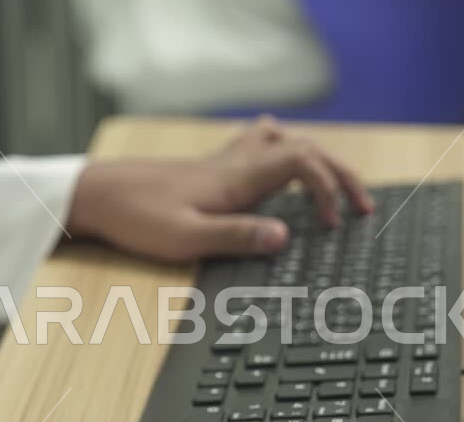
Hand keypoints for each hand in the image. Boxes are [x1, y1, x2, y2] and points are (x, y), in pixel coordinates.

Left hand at [67, 115, 374, 261]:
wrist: (99, 195)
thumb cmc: (138, 218)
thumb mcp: (187, 238)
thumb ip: (238, 237)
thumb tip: (285, 236)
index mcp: (238, 178)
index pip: (304, 163)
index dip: (329, 189)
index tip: (334, 224)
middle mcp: (237, 163)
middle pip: (306, 148)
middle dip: (341, 174)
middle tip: (364, 206)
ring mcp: (225, 162)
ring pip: (285, 141)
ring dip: (318, 159)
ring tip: (335, 186)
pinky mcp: (213, 168)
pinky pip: (261, 145)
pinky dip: (285, 151)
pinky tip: (283, 168)